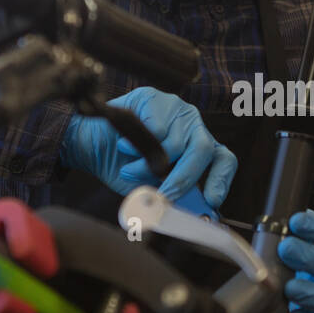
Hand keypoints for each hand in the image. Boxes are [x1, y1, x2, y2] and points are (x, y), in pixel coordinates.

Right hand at [59, 87, 236, 205]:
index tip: (211, 200)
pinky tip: (124, 147)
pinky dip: (136, 145)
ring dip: (148, 165)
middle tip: (164, 195)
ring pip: (176, 143)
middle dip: (182, 178)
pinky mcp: (154, 98)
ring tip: (130, 169)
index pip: (224, 159)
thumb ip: (171, 196)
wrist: (90, 147)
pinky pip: (155, 128)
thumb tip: (187, 213)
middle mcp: (192, 125)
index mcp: (197, 146)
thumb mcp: (151, 188)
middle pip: (203, 150)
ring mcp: (175, 109)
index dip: (221, 180)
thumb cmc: (123, 167)